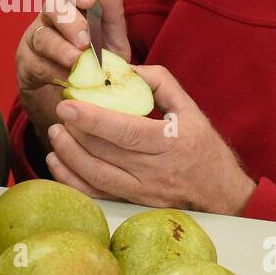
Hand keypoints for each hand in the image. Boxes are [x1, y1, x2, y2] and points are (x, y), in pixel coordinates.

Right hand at [15, 0, 130, 147]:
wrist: (79, 98)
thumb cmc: (96, 61)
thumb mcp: (112, 40)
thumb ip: (112, 13)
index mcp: (72, 2)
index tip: (89, 0)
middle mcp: (50, 16)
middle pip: (52, 6)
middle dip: (70, 22)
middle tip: (86, 40)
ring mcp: (35, 40)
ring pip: (43, 37)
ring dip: (62, 49)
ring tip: (77, 62)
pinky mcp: (27, 65)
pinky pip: (37, 65)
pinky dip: (55, 73)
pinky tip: (69, 80)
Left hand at [44, 64, 255, 214]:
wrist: (220, 194)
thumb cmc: (202, 146)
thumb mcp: (189, 108)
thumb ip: (158, 82)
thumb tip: (122, 69)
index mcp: (170, 142)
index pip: (125, 131)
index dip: (92, 119)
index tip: (67, 106)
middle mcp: (155, 171)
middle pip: (105, 153)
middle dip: (75, 134)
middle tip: (59, 115)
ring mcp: (143, 193)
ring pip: (96, 177)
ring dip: (69, 156)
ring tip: (54, 135)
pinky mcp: (134, 205)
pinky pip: (97, 196)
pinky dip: (73, 181)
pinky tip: (58, 163)